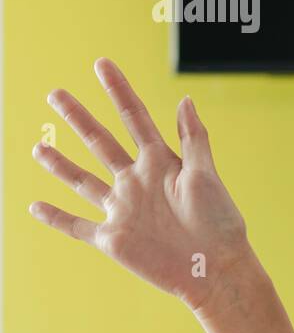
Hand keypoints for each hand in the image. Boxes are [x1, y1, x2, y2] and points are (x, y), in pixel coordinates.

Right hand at [30, 58, 252, 312]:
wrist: (216, 268)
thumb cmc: (220, 222)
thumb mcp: (207, 175)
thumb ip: (193, 139)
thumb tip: (186, 99)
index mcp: (161, 162)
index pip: (134, 118)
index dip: (119, 90)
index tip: (102, 64)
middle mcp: (137, 181)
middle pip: (101, 142)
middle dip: (78, 117)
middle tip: (55, 94)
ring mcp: (123, 209)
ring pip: (83, 181)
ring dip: (60, 164)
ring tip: (38, 147)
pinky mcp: (113, 239)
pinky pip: (77, 225)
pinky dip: (55, 217)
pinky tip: (34, 205)